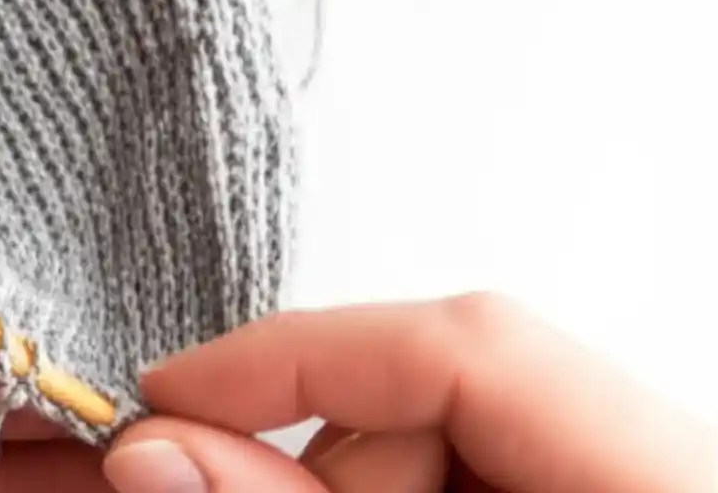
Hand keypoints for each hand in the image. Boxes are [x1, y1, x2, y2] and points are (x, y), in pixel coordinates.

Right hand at [103, 293, 717, 492]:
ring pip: (436, 444)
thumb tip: (157, 455)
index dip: (300, 356)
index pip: (468, 346)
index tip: (171, 390)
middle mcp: (657, 462)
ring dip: (335, 488)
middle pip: (442, 394)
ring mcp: (620, 480)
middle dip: (308, 455)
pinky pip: (461, 480)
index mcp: (671, 481)